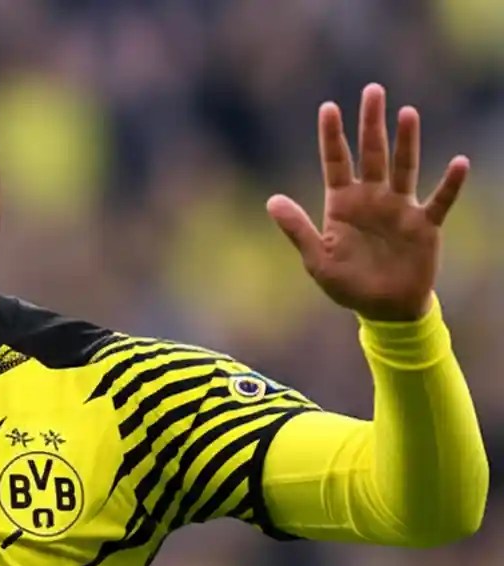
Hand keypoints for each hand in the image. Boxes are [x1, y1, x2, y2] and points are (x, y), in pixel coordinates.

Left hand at [266, 83, 469, 320]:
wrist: (383, 309)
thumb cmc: (347, 284)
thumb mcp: (317, 259)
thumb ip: (297, 229)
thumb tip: (272, 200)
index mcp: (342, 203)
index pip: (336, 162)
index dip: (332, 136)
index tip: (328, 107)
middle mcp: (372, 198)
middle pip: (372, 153)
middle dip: (371, 124)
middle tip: (372, 90)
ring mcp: (400, 209)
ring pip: (403, 168)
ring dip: (406, 142)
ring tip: (407, 113)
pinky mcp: (424, 226)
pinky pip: (439, 201)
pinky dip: (449, 184)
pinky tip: (459, 163)